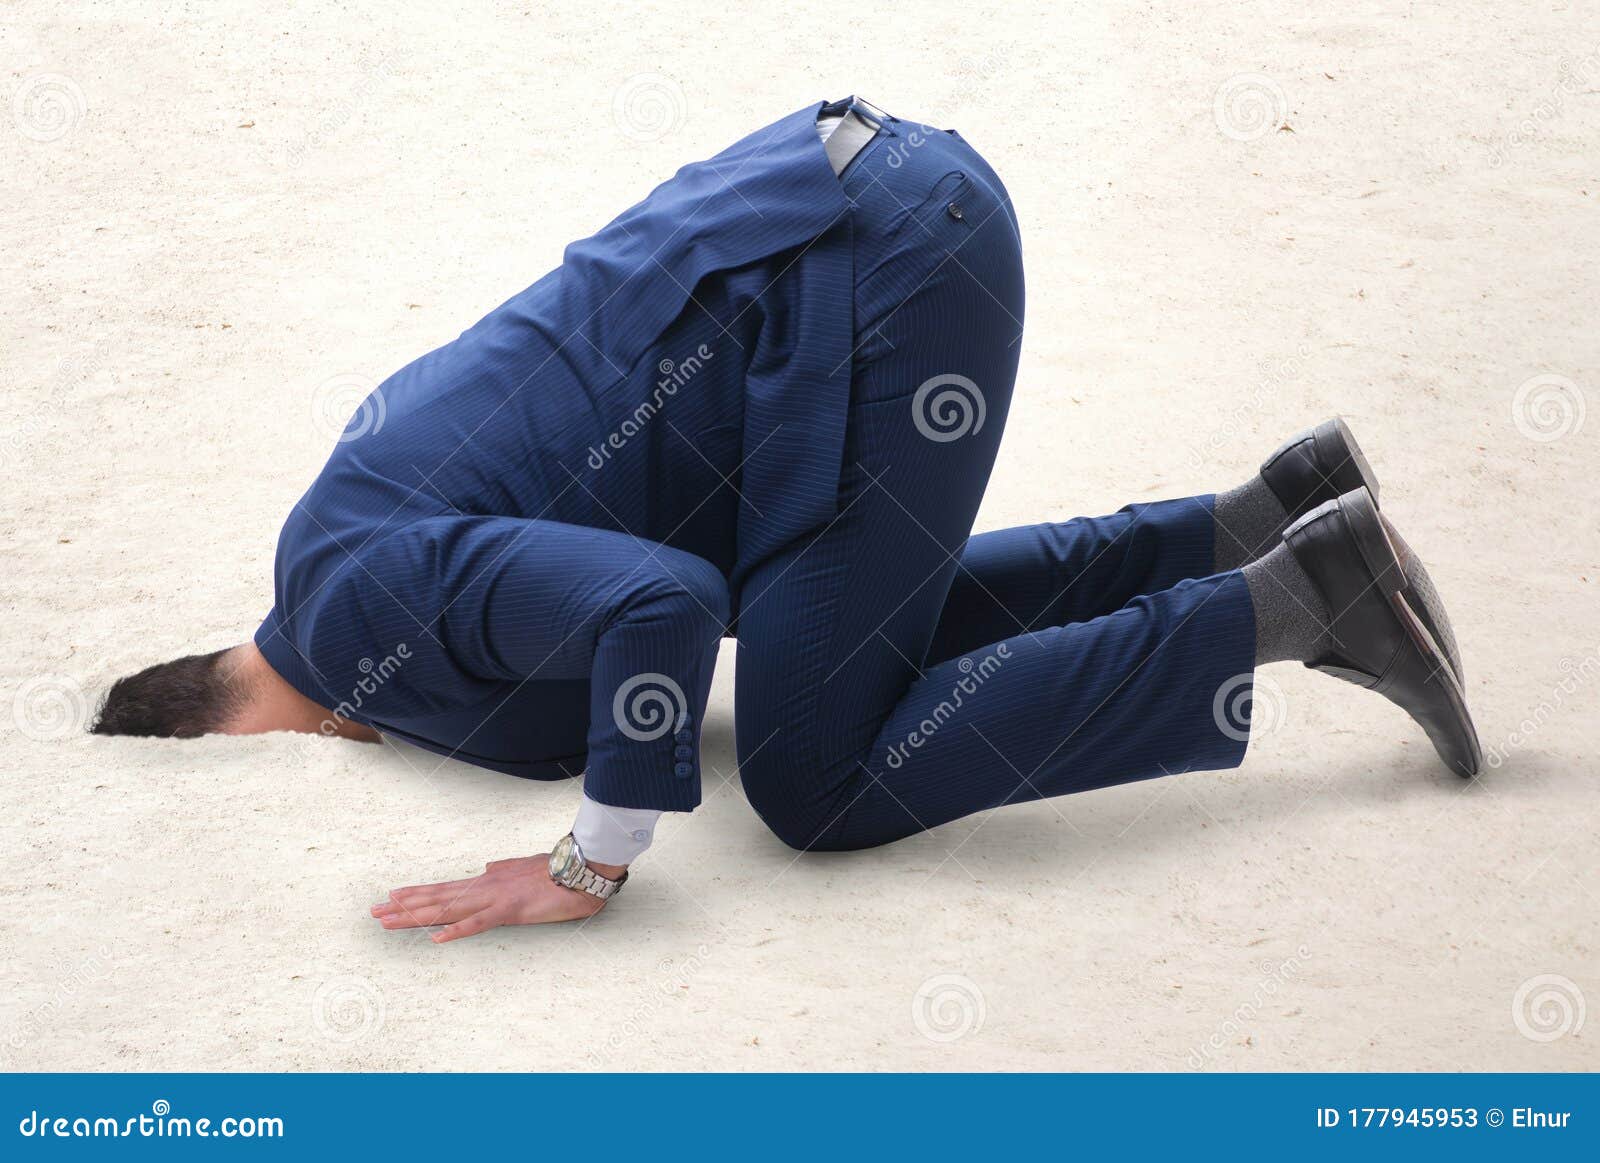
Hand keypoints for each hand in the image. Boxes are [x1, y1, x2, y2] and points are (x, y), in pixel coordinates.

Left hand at [370, 855, 621, 942]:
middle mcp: (484, 887)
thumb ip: (502, 869)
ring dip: (416, 916)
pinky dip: (456, 931)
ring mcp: (494, 898)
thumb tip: (485, 867)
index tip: (391, 897)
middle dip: (404, 907)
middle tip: (374, 912)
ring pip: (448, 909)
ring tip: (389, 921)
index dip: (417, 894)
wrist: (580, 870)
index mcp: (487, 881)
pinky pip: (479, 924)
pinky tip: (436, 938)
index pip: (444, 889)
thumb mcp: (522, 868)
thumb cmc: (556, 871)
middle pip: (437, 899)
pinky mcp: (510, 910)